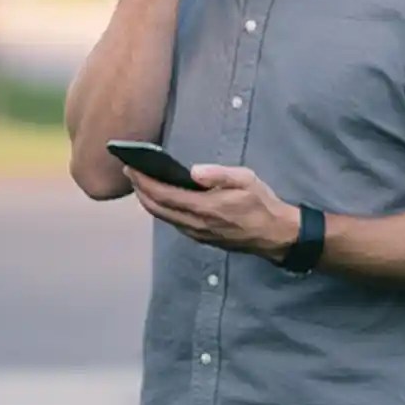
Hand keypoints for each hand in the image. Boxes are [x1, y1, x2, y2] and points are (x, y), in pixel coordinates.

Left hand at [125, 163, 299, 261]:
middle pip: (156, 208)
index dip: (144, 181)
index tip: (131, 167)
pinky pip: (172, 222)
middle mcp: (195, 223)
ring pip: (162, 217)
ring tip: (140, 182)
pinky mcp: (200, 237)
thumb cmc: (261, 203)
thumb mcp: (245, 180)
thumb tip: (193, 171)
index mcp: (204, 207)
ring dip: (148, 200)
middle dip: (140, 189)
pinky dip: (160, 208)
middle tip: (130, 171)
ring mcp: (196, 233)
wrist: (274, 234)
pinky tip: (160, 197)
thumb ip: (219, 174)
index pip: (163, 194)